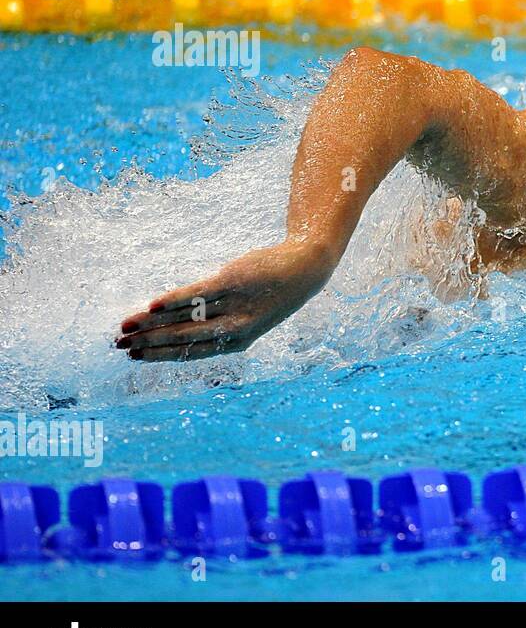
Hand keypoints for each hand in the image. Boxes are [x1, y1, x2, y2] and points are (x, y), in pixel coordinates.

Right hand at [116, 241, 335, 361]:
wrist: (304, 270)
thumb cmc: (268, 295)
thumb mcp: (245, 316)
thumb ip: (213, 322)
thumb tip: (172, 325)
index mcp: (237, 342)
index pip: (192, 353)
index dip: (161, 356)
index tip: (134, 358)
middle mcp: (235, 329)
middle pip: (184, 339)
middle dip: (149, 344)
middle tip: (119, 346)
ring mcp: (234, 306)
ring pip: (186, 318)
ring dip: (152, 324)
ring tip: (126, 326)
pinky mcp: (233, 282)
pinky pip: (198, 295)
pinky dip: (174, 301)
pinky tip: (152, 306)